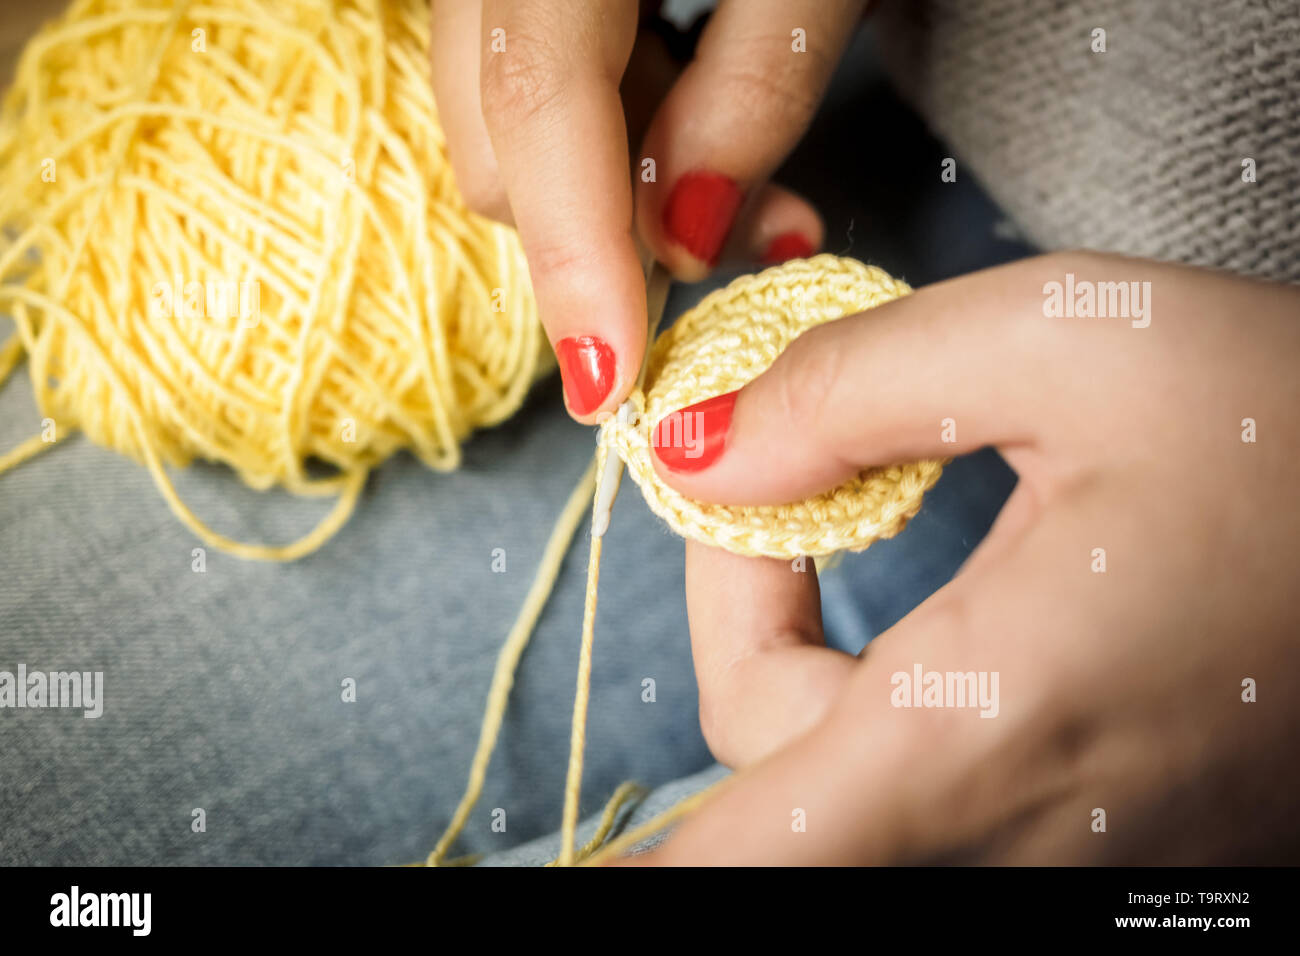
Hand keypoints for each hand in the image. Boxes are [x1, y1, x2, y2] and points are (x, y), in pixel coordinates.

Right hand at [430, 0, 865, 419]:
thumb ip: (752, 93)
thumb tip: (683, 247)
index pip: (534, 102)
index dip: (571, 256)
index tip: (607, 385)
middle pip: (500, 151)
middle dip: (605, 235)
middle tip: (741, 237)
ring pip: (511, 138)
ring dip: (622, 196)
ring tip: (748, 181)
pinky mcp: (520, 6)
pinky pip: (537, 97)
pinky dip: (621, 140)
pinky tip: (701, 125)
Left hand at [638, 251, 1299, 862]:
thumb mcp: (1071, 342)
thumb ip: (848, 392)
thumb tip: (698, 452)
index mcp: (990, 724)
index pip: (753, 858)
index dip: (644, 871)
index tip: (568, 859)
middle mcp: (1026, 829)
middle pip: (775, 795)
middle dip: (736, 626)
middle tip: (768, 477)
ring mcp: (1075, 851)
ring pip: (850, 798)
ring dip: (805, 658)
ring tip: (850, 500)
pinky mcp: (1106, 833)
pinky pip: (934, 793)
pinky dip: (883, 700)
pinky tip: (932, 581)